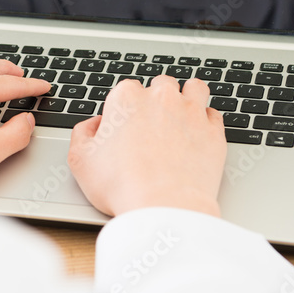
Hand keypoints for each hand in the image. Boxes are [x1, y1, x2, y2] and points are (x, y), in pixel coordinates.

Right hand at [68, 76, 226, 217]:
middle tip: (152, 124)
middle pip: (160, 85)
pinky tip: (199, 134)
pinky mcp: (213, 131)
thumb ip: (82, 134)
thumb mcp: (80, 161)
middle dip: (156, 100)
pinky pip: (213, 114)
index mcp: (126, 98)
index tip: (125, 126)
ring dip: (187, 97)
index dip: (124, 108)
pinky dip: (207, 121)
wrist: (164, 208)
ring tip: (181, 115)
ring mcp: (191, 111)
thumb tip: (94, 125)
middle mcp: (160, 97)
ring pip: (193, 88)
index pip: (126, 90)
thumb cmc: (121, 186)